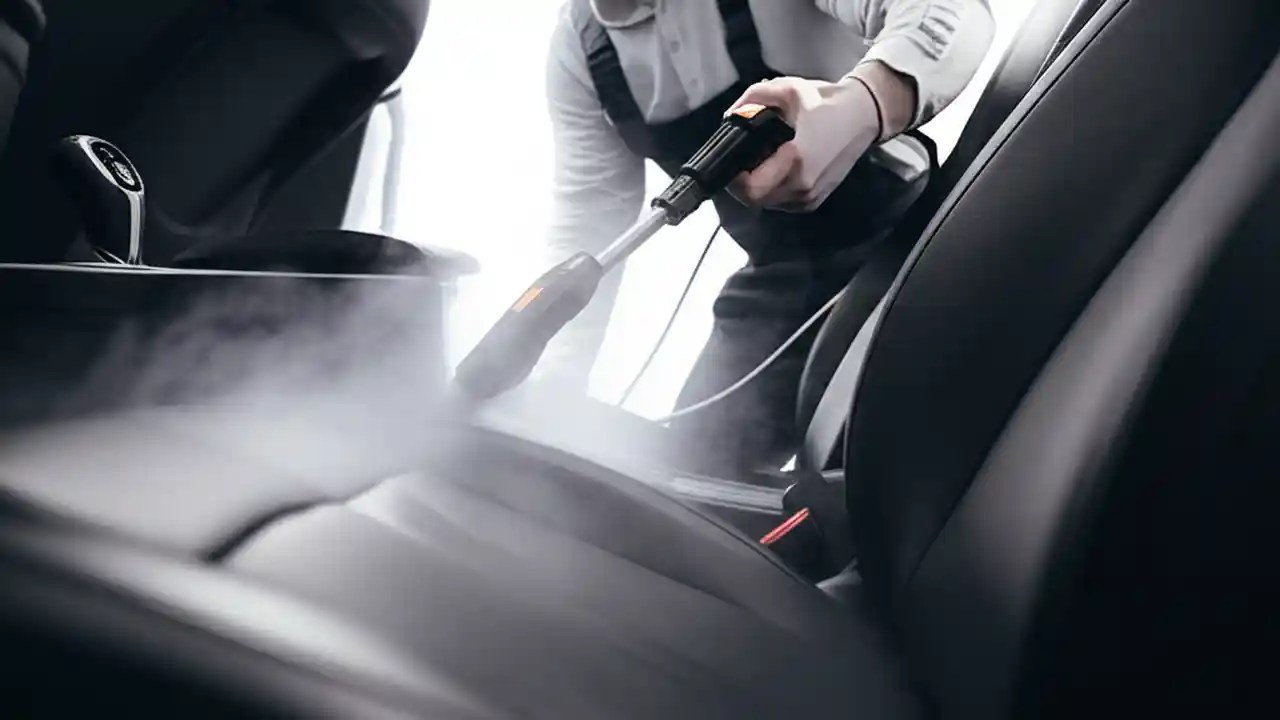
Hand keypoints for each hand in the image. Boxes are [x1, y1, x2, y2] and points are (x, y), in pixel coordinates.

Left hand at [725, 76, 881, 212]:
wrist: (864, 115)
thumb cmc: (828, 103)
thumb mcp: (786, 89)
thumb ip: (751, 99)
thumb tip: (730, 117)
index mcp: (796, 161)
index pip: (750, 189)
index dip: (732, 177)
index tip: (731, 158)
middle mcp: (803, 186)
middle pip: (754, 200)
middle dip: (740, 182)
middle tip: (739, 160)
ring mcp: (810, 197)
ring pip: (766, 203)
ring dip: (756, 186)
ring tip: (759, 160)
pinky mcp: (814, 201)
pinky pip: (781, 202)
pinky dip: (772, 188)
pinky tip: (776, 166)